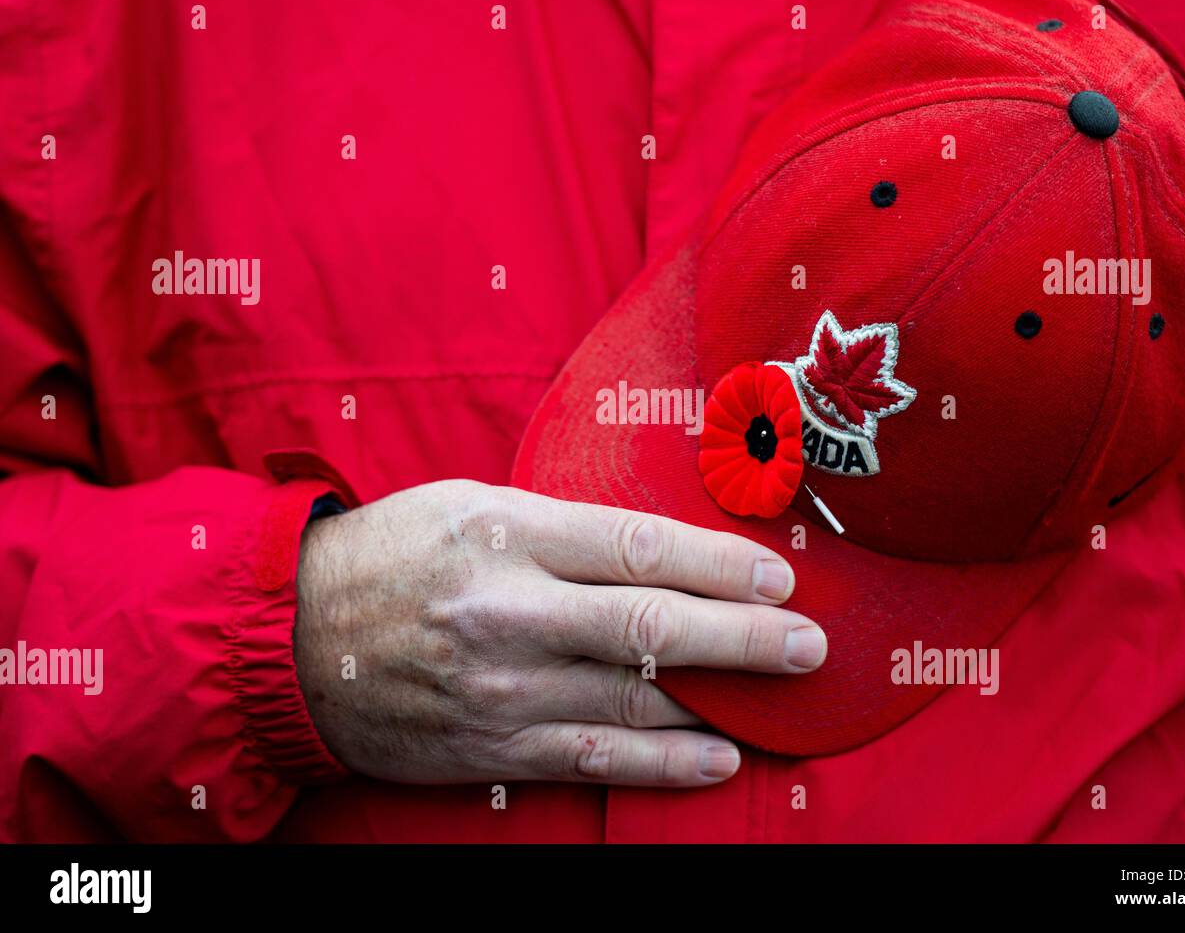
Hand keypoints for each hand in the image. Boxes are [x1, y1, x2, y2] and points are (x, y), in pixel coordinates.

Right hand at [293, 479, 822, 787]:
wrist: (291, 638)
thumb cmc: (393, 555)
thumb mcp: (470, 506)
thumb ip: (562, 526)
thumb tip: (662, 548)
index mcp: (506, 533)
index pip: (638, 546)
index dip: (720, 564)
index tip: (779, 576)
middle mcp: (509, 610)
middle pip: (651, 626)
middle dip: (743, 635)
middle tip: (808, 643)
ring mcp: (501, 686)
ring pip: (635, 698)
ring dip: (720, 700)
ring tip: (784, 696)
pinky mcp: (491, 745)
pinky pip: (594, 758)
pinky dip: (663, 763)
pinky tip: (718, 757)